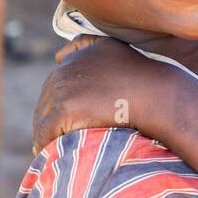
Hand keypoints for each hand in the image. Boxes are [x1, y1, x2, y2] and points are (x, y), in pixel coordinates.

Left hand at [30, 36, 177, 154]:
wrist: (155, 94)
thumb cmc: (141, 77)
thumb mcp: (111, 47)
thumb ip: (85, 44)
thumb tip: (58, 56)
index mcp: (74, 58)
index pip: (53, 85)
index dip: (55, 105)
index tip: (56, 120)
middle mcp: (65, 69)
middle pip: (45, 101)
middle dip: (46, 120)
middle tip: (48, 139)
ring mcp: (64, 88)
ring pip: (43, 116)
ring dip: (43, 133)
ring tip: (46, 148)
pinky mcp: (66, 108)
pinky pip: (46, 130)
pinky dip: (43, 142)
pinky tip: (45, 152)